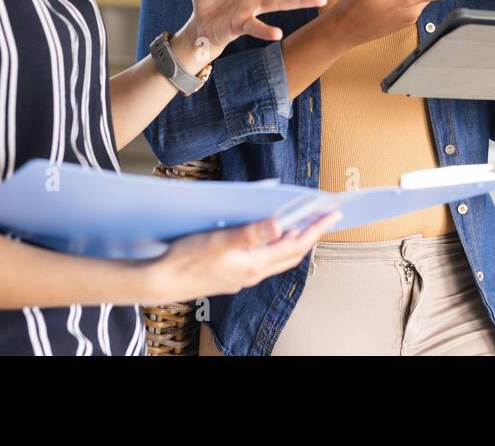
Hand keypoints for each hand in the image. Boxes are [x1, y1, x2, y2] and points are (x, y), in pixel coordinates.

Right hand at [141, 211, 341, 304]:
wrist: (162, 281)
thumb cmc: (187, 258)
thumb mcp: (220, 240)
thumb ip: (251, 233)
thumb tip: (280, 225)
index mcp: (254, 264)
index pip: (296, 246)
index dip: (316, 229)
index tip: (332, 215)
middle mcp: (253, 273)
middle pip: (292, 254)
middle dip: (311, 235)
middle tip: (325, 217)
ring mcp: (243, 276)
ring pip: (278, 259)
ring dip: (293, 242)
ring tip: (302, 224)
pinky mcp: (233, 274)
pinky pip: (263, 259)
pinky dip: (274, 246)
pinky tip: (268, 235)